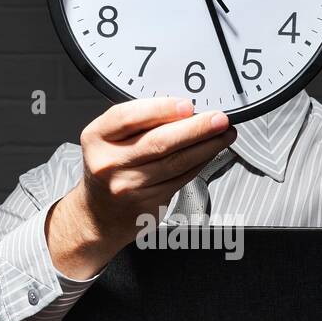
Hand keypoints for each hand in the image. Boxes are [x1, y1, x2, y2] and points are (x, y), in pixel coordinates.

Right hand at [46, 98, 235, 278]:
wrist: (99, 215)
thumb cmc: (110, 168)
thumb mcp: (109, 140)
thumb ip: (138, 123)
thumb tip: (184, 110)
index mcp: (97, 138)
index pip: (128, 117)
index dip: (161, 109)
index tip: (187, 105)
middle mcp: (109, 163)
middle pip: (159, 142)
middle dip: (196, 128)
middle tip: (219, 119)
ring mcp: (128, 186)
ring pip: (176, 162)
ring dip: (206, 146)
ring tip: (224, 134)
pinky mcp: (147, 203)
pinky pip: (181, 179)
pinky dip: (200, 163)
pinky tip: (210, 153)